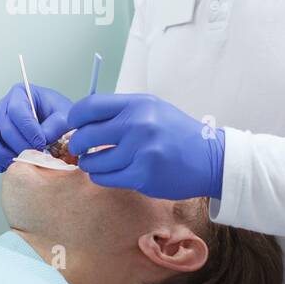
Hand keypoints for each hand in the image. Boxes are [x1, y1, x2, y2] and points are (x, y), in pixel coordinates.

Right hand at [0, 83, 72, 171]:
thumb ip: (56, 124)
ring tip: (18, 162)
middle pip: (4, 127)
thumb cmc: (57, 115)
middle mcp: (3, 106)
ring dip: (0, 154)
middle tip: (35, 155)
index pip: (17, 110)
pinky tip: (8, 165)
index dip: (28, 130)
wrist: (55, 124)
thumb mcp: (64, 115)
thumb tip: (43, 138)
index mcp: (20, 94)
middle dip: (20, 145)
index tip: (41, 142)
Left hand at [66, 93, 224, 200]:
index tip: (75, 126)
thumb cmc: (176, 134)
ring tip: (95, 162)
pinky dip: (101, 176)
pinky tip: (108, 172)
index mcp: (138, 105)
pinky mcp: (143, 175)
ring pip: (93, 161)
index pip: (89, 106)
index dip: (75, 118)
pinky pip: (105, 178)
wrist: (209, 159)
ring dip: (89, 163)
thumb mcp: (152, 110)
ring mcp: (141, 151)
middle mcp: (138, 125)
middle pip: (86, 135)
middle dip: (77, 144)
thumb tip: (83, 119)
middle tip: (80, 148)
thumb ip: (120, 111)